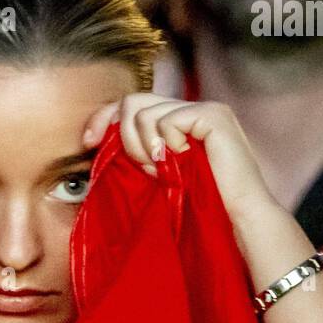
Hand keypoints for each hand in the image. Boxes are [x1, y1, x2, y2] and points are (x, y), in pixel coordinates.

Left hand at [83, 95, 276, 227]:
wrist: (235, 221)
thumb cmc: (197, 208)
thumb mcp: (155, 176)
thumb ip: (135, 153)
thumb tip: (99, 138)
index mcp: (177, 121)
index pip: (132, 103)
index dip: (104, 117)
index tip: (87, 142)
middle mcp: (191, 109)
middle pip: (133, 101)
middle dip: (125, 137)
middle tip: (142, 168)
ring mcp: (204, 109)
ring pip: (144, 112)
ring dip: (144, 147)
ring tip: (163, 169)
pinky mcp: (213, 116)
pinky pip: (168, 119)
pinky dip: (167, 144)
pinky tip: (182, 160)